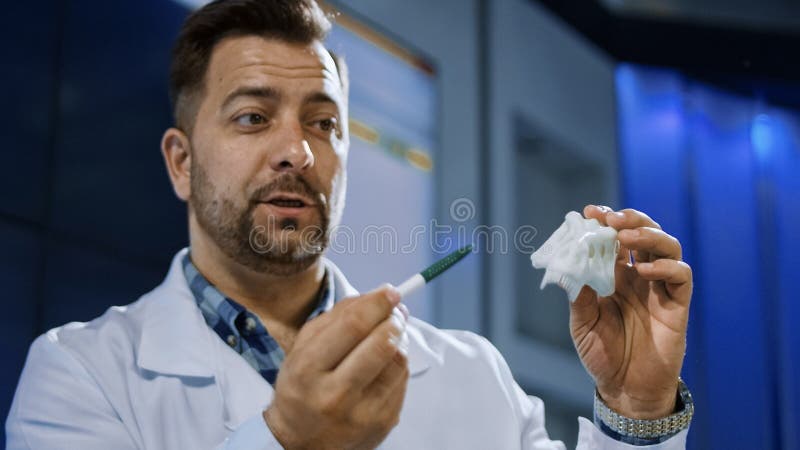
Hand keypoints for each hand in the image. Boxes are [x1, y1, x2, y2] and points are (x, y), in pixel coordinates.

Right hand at [263, 285, 408, 449]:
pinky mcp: (384, 422)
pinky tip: (387, 361)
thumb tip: (375, 296)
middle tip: (395, 310)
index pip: (353, 325)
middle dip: (394, 318)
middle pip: (381, 342)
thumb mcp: (302, 350)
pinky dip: (399, 363)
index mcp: (308, 369)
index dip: (377, 302)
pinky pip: (403, 380)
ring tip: (390, 334)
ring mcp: (362, 412)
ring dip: (399, 339)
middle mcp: (334, 393)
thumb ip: (335, 318)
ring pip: (398, 360)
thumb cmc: (302, 388)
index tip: (391, 291)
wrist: (301, 445)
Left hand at [570, 205, 692, 418]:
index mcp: (614, 275)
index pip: (613, 238)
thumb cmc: (602, 354)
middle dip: (629, 219)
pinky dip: (665, 266)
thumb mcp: (582, 322)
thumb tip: (570, 263)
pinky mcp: (677, 304)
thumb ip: (579, 294)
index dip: (605, 221)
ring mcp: (659, 287)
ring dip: (647, 235)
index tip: (590, 212)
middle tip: (611, 218)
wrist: (626, 389)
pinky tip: (644, 270)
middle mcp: (639, 276)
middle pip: (643, 233)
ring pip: (667, 246)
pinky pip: (681, 275)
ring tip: (625, 237)